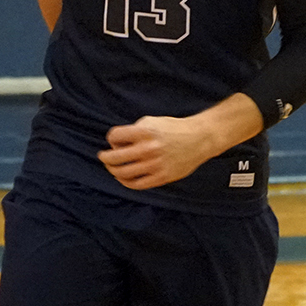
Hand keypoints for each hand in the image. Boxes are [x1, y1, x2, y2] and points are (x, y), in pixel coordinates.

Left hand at [97, 116, 222, 188]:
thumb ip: (133, 131)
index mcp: (145, 132)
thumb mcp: (152, 121)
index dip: (112, 138)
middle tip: (104, 157)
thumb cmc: (174, 129)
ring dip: (113, 170)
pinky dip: (125, 182)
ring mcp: (155, 165)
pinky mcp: (162, 177)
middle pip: (113, 157)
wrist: (201, 138)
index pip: (114, 137)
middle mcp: (148, 149)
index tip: (116, 141)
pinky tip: (123, 178)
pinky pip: (136, 184)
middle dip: (105, 157)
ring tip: (113, 168)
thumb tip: (116, 146)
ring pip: (122, 172)